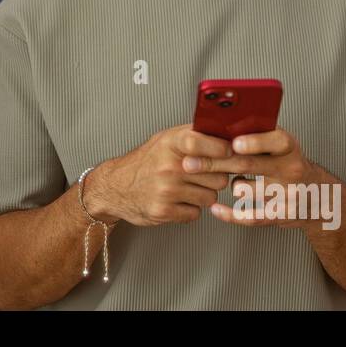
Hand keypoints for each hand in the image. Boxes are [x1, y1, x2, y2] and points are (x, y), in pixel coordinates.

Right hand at [86, 124, 233, 225]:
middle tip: (205, 174)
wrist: (115, 186)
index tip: (230, 152)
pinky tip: (178, 200)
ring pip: (210, 197)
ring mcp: (166, 190)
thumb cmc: (145, 162)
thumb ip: (194, 135)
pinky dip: (190, 209)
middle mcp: (168, 166)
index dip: (220, 148)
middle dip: (216, 177)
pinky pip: (195, 213)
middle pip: (218, 176)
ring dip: (203, 194)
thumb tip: (227, 133)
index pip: (200, 142)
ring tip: (188, 187)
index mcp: (170, 144)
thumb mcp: (166, 139)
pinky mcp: (163, 211)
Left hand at [196, 127, 333, 227]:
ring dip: (227, 185)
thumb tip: (219, 123)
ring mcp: (288, 194)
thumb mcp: (280, 144)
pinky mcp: (282, 215)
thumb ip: (256, 134)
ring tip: (217, 181)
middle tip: (189, 164)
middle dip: (215, 163)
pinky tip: (216, 209)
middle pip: (249, 165)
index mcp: (289, 146)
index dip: (255, 142)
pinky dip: (230, 214)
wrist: (319, 194)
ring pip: (247, 191)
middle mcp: (291, 169)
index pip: (277, 140)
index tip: (234, 143)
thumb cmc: (287, 162)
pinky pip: (252, 217)